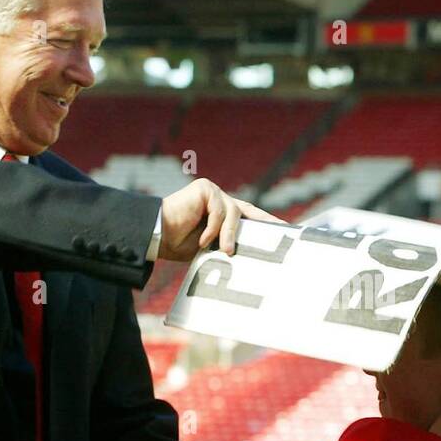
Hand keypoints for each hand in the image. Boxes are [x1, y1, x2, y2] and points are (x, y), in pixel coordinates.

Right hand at [159, 178, 283, 260]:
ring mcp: (212, 192)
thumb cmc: (178, 243)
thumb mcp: (211, 246)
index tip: (285, 231)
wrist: (156, 235)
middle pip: (249, 211)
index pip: (249, 216)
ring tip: (226, 251)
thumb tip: (252, 251)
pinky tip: (203, 241)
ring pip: (234, 213)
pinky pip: (219, 211)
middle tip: (282, 232)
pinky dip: (213, 228)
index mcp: (221, 213)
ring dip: (229, 234)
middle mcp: (219, 199)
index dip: (266, 223)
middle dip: (266, 222)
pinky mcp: (205, 189)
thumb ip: (228, 242)